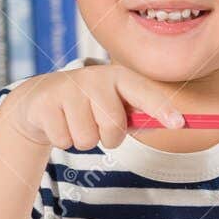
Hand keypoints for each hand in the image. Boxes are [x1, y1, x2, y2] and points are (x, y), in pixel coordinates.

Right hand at [0, 64, 183, 151]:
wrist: (40, 99)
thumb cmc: (88, 106)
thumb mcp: (114, 106)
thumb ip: (142, 115)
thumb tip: (176, 123)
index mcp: (117, 77)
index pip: (143, 92)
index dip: (161, 108)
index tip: (179, 123)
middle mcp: (94, 78)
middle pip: (113, 126)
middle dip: (109, 138)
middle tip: (98, 128)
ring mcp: (68, 88)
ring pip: (87, 138)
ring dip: (83, 140)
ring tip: (75, 123)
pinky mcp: (46, 103)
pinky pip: (64, 141)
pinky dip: (62, 140)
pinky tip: (59, 123)